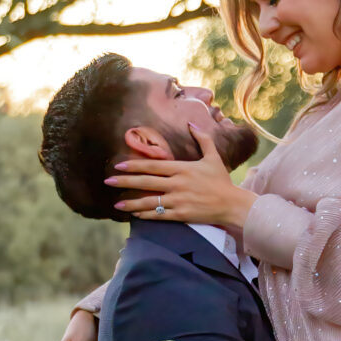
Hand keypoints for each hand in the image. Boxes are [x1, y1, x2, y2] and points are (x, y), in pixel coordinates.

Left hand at [109, 128, 254, 233]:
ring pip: (149, 201)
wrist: (232, 204)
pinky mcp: (181, 215)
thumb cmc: (222, 181)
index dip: (134, 164)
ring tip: (116, 204)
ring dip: (131, 203)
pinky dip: (146, 215)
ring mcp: (178, 201)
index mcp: (182, 169)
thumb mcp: (213, 157)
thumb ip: (203, 139)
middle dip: (125, 182)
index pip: (152, 165)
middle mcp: (177, 184)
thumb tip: (192, 123)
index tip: (118, 165)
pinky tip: (134, 215)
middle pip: (146, 182)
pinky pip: (159, 216)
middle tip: (108, 182)